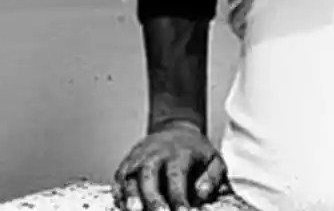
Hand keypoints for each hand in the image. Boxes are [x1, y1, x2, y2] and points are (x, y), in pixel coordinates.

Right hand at [112, 121, 228, 210]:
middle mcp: (156, 152)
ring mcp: (139, 156)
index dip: (177, 196)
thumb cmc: (197, 153)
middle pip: (149, 174)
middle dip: (151, 198)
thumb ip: (213, 178)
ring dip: (130, 195)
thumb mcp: (214, 160)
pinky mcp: (127, 162)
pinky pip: (119, 177)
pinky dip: (120, 192)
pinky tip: (124, 205)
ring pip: (130, 175)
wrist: (177, 130)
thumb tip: (201, 193)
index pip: (176, 175)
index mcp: (180, 152)